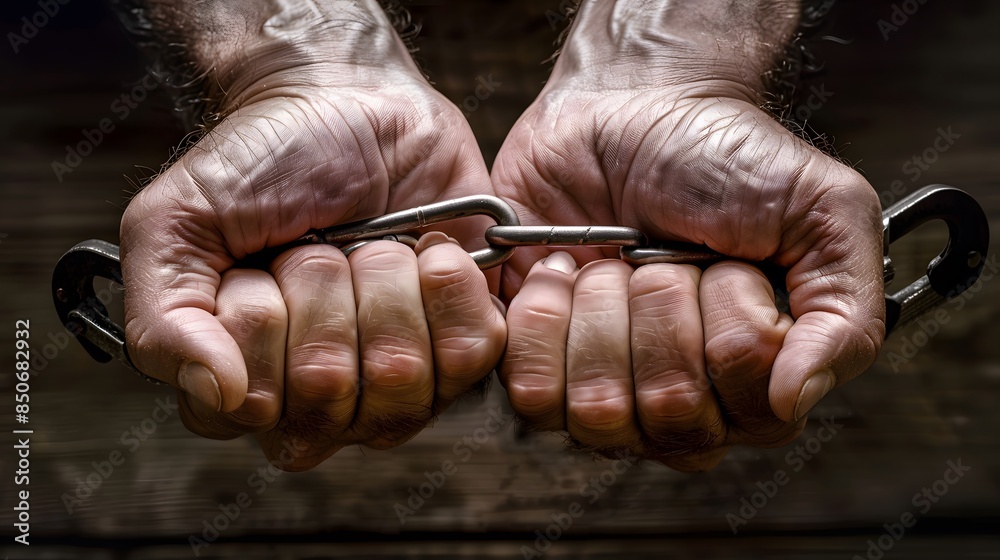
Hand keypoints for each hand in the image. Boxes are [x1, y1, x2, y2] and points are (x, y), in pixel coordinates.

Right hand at [119, 1, 503, 469]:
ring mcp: (400, 379)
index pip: (252, 407)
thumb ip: (165, 322)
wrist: (352, 101)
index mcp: (246, 385)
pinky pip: (470, 353)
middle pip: (331, 394)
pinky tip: (426, 252)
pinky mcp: (463, 344)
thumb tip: (219, 395)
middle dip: (321, 294)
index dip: (258, 325)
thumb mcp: (177, 224)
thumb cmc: (261, 164)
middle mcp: (326, 401)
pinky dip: (447, 285)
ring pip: (402, 377)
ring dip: (383, 286)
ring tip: (369, 246)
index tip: (256, 270)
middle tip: (314, 247)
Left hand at [491, 1, 883, 470]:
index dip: (735, 330)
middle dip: (665, 313)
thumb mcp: (822, 213)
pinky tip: (560, 273)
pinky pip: (530, 393)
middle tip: (663, 256)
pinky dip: (543, 320)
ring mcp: (602, 386)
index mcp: (755, 379)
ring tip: (609, 262)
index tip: (727, 265)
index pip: (749, 409)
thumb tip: (797, 399)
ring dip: (603, 316)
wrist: (624, 105)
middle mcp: (679, 399)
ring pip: (597, 412)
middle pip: (669, 416)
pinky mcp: (535, 361)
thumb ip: (843, 315)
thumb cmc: (724, 157)